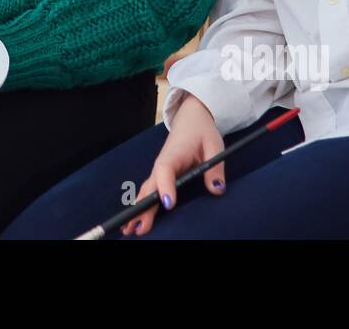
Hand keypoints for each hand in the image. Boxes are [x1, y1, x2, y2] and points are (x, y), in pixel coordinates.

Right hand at [123, 93, 225, 236]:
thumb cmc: (202, 131)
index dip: (165, 187)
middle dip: (144, 206)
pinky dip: (142, 204)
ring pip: (147, 190)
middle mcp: (162, 164)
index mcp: (174, 153)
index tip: (169, 204)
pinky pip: (150, 191)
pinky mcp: (160, 175)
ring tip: (131, 229)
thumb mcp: (214, 146)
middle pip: (151, 186)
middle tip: (139, 226)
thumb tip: (217, 189)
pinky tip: (137, 220)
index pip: (166, 170)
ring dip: (139, 209)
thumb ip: (215, 168)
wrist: (191, 119)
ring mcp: (159, 170)